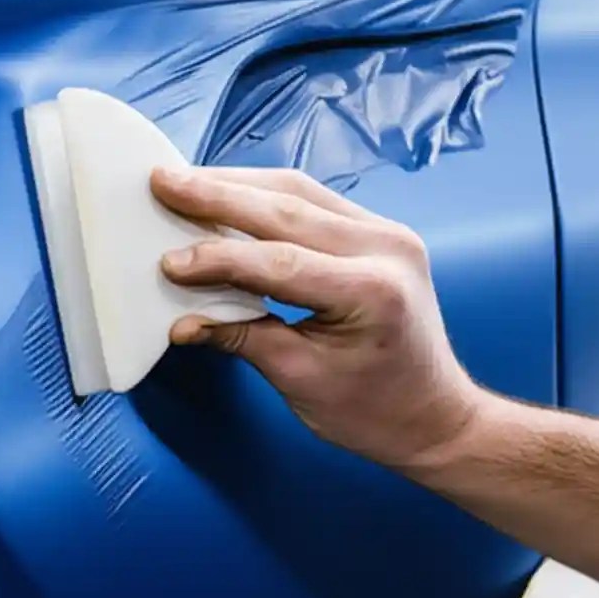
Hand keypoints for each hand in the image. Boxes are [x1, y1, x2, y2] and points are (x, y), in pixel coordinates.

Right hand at [152, 166, 485, 466]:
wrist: (435, 416)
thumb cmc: (374, 412)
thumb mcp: (300, 380)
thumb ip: (240, 339)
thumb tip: (181, 322)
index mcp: (371, 291)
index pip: (278, 261)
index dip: (217, 258)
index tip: (169, 262)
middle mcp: (386, 248)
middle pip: (287, 207)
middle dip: (218, 194)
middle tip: (163, 181)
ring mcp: (388, 232)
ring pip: (300, 191)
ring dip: (239, 185)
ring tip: (186, 181)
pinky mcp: (380, 231)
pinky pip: (316, 200)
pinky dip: (267, 195)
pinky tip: (229, 194)